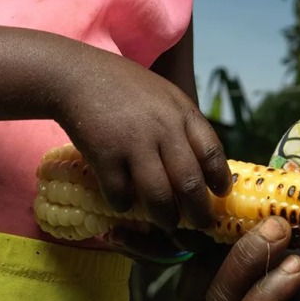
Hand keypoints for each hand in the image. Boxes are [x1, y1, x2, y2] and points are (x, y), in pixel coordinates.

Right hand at [54, 52, 231, 230]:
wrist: (78, 76)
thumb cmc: (125, 87)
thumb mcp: (165, 96)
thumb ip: (183, 125)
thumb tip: (203, 163)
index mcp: (183, 113)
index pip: (213, 153)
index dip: (219, 179)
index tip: (220, 194)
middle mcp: (164, 129)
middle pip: (190, 182)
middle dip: (198, 212)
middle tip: (200, 224)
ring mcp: (134, 143)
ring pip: (158, 196)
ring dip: (164, 217)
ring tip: (166, 223)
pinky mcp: (105, 156)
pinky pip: (121, 195)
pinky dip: (124, 205)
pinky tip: (123, 203)